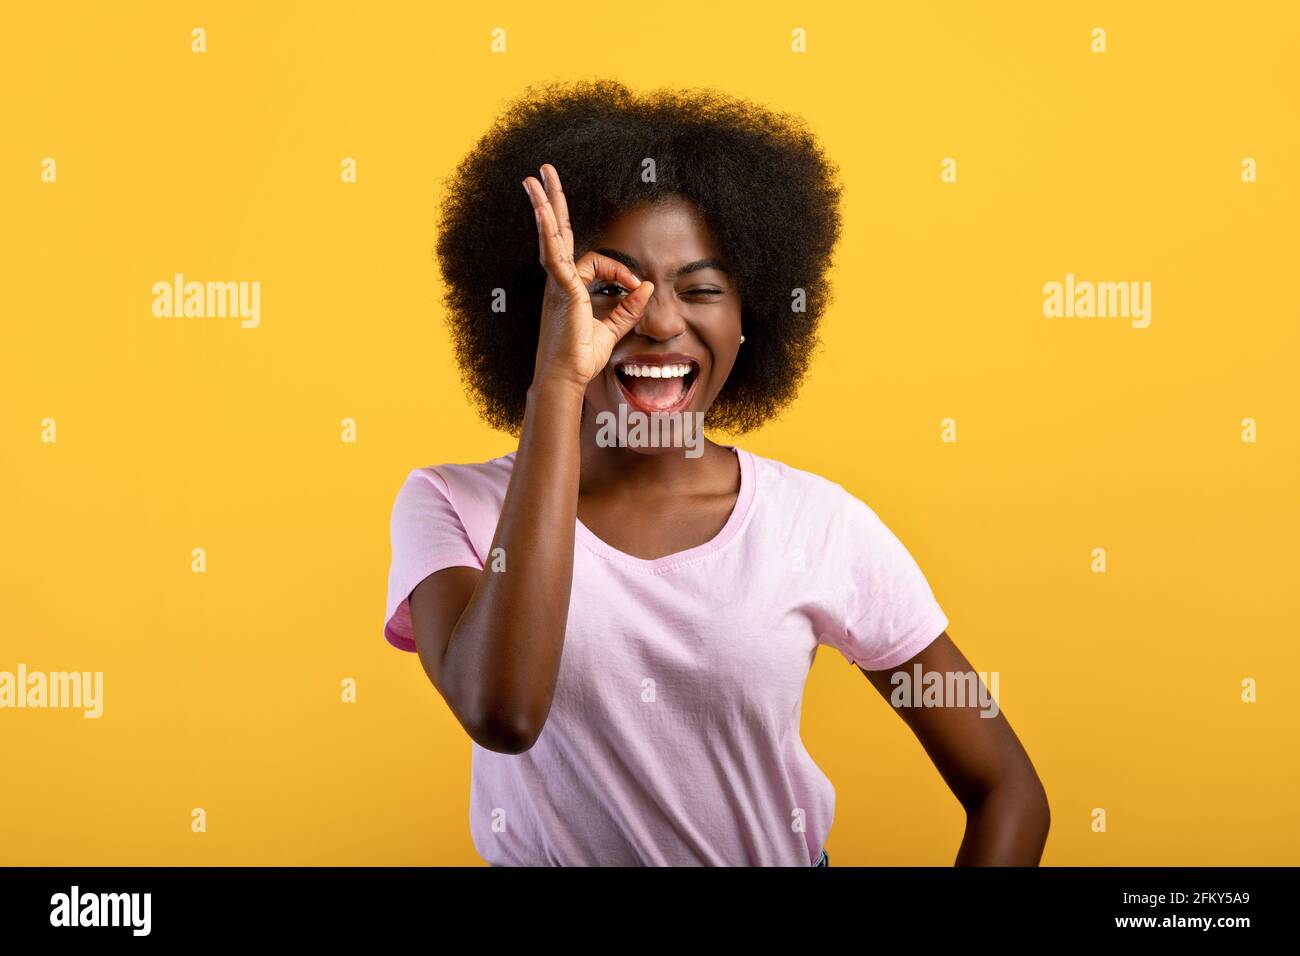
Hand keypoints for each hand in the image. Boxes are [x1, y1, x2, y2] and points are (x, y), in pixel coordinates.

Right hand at [523, 164, 654, 391]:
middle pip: (556, 233)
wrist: (565, 379)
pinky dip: (548, 230)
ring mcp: (556, 284)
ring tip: (535, 177)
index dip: (620, 271)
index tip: (635, 288)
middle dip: (552, 202)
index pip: (595, 262)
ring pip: (551, 236)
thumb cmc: (581, 359)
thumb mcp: (613, 330)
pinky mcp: (560, 289)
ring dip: (544, 205)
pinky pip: (554, 253)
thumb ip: (629, 308)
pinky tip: (543, 209)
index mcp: (569, 289)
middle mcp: (559, 282)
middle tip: (543, 173)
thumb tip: (648, 287)